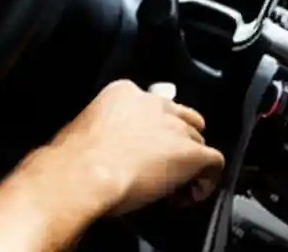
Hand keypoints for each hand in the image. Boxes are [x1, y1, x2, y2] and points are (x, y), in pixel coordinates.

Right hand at [31, 80, 225, 216]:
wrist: (83, 174)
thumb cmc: (74, 158)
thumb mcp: (85, 130)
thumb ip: (105, 130)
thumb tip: (110, 148)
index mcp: (124, 92)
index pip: (154, 106)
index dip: (154, 130)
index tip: (145, 149)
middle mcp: (154, 104)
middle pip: (181, 120)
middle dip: (175, 145)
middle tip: (161, 169)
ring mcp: (175, 127)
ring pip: (198, 141)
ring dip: (189, 163)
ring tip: (172, 186)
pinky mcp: (191, 153)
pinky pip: (214, 162)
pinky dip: (206, 180)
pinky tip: (189, 195)